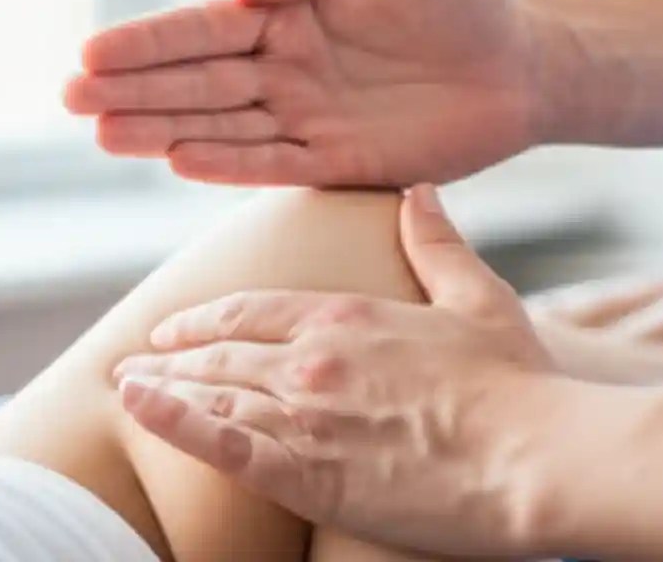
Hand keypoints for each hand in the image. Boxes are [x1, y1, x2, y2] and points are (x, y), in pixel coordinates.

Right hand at [65, 0, 549, 185]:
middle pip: (198, 80)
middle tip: (72, 98)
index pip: (203, 27)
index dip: (147, 40)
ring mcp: (309, 119)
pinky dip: (231, 164)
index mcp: (288, 11)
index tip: (90, 50)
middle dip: (134, 88)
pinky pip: (276, 165)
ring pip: (222, 125)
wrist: (522, 60)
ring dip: (163, 129)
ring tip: (104, 132)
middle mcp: (286, 69)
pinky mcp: (341, 164)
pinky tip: (180, 159)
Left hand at [113, 184, 567, 556]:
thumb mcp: (477, 299)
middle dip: (176, 356)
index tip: (177, 327)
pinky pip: (218, 443)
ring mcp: (304, 414)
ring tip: (125, 387)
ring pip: (212, 394)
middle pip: (222, 352)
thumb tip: (417, 190)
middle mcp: (313, 357)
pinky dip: (170, 420)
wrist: (536, 457)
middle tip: (140, 361)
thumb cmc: (518, 382)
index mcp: (348, 314)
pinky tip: (136, 406)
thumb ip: (437, 245)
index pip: (253, 308)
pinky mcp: (306, 472)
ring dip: (165, 388)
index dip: (208, 318)